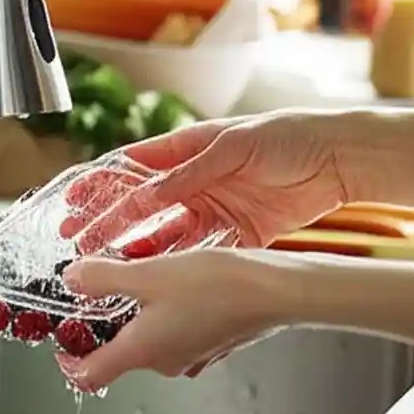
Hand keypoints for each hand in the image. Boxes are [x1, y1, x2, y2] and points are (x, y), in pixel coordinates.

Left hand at [56, 250, 294, 388]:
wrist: (276, 291)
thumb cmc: (219, 286)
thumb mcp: (147, 274)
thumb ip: (102, 279)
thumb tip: (71, 280)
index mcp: (140, 353)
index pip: (88, 376)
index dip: (67, 361)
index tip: (60, 341)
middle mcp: (164, 362)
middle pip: (117, 353)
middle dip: (103, 324)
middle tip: (100, 290)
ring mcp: (189, 356)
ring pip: (148, 339)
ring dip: (136, 313)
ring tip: (139, 277)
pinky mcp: (210, 344)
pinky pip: (175, 332)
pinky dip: (164, 311)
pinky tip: (173, 282)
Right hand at [60, 111, 354, 253]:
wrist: (340, 158)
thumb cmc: (290, 136)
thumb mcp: (233, 147)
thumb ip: (189, 173)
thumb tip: (147, 194)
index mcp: (189, 150)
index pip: (134, 168)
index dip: (102, 184)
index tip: (73, 200)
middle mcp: (197, 181)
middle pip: (143, 206)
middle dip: (109, 223)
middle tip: (79, 241)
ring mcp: (216, 209)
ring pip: (167, 234)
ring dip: (139, 248)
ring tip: (110, 264)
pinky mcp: (238, 233)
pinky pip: (201, 252)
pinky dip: (179, 265)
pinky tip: (158, 277)